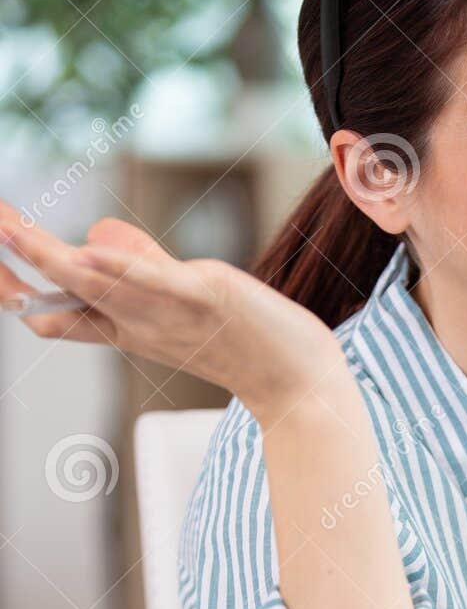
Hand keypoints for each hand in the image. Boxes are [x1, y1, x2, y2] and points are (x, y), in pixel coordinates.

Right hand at [0, 202, 349, 423]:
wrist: (296, 379)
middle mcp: (137, 324)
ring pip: (99, 284)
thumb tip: (93, 238)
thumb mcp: (177, 300)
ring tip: (13, 228)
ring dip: (53, 256)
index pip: (54, 314)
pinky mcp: (205, 298)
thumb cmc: (240, 338)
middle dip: (21, 256)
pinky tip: (93, 253)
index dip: (16, 287)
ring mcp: (168, 313)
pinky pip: (156, 283)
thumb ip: (138, 269)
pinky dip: (124, 268)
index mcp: (126, 328)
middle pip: (63, 292)